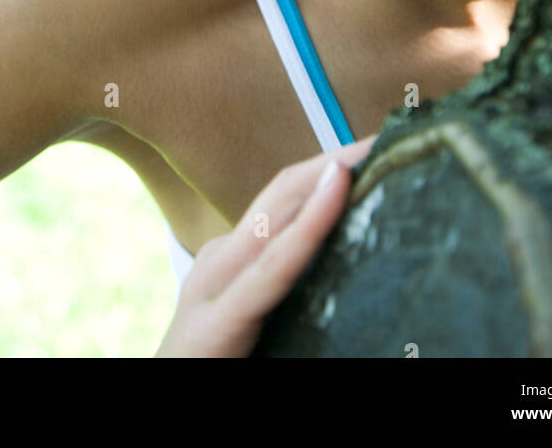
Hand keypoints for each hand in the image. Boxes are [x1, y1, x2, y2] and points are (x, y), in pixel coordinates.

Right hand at [154, 133, 377, 357]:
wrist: (159, 417)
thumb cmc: (218, 370)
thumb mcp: (258, 326)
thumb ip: (289, 292)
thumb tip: (351, 276)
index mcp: (228, 264)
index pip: (284, 200)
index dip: (329, 167)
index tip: (379, 149)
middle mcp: (217, 263)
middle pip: (283, 192)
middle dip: (336, 157)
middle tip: (392, 133)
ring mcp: (212, 287)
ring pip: (276, 210)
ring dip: (328, 173)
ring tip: (372, 146)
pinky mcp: (218, 321)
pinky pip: (272, 265)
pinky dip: (309, 222)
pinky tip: (336, 186)